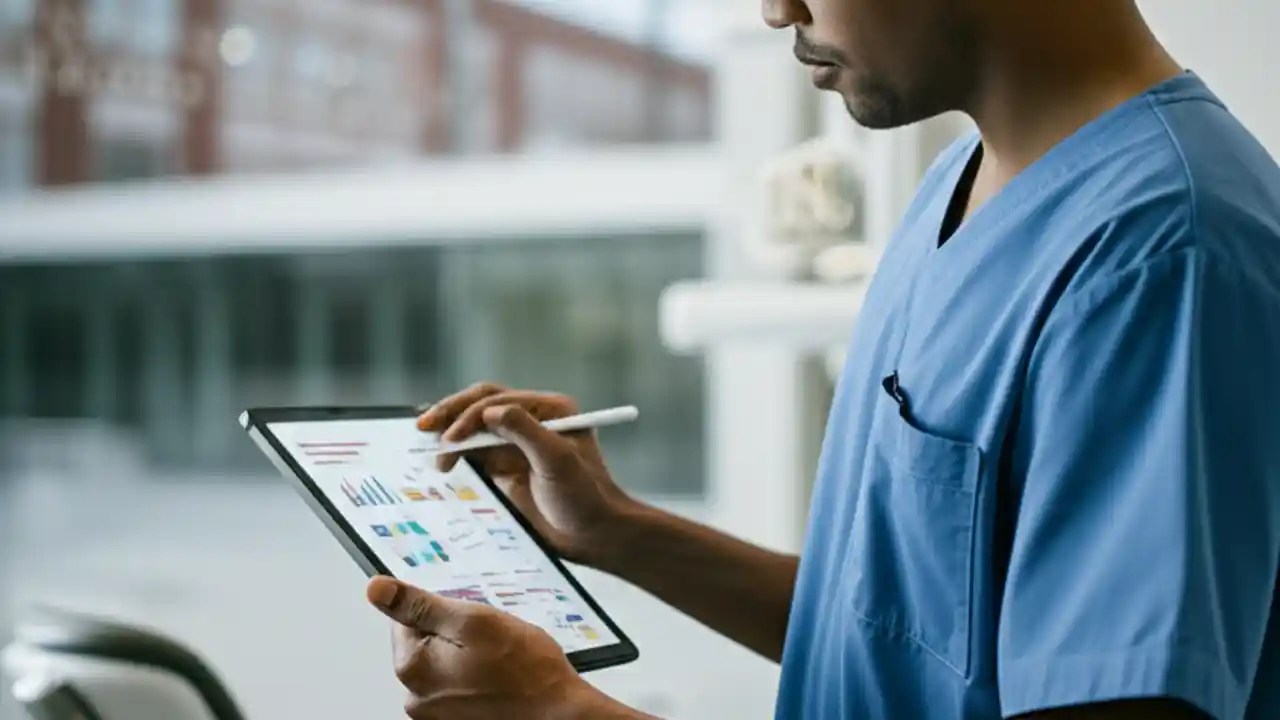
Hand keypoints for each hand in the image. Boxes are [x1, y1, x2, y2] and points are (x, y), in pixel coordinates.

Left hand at [368, 577, 633, 719]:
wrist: (558, 715)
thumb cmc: (526, 671)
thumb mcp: (474, 621)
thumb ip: (420, 605)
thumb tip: (375, 589)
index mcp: (413, 667)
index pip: (409, 616)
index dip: (445, 609)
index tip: (473, 619)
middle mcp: (416, 697)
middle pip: (426, 642)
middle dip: (457, 633)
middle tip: (493, 638)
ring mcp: (436, 714)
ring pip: (445, 663)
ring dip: (469, 655)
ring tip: (501, 659)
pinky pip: (459, 686)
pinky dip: (477, 677)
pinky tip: (501, 677)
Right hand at [417, 384, 642, 565]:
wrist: (595, 536)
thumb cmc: (586, 497)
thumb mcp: (558, 460)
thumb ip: (525, 431)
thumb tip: (490, 411)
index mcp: (549, 410)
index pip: (497, 401)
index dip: (469, 416)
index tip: (451, 440)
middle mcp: (532, 421)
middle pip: (480, 406)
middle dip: (450, 415)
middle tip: (423, 428)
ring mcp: (517, 445)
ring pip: (473, 430)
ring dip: (450, 437)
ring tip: (435, 459)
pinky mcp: (506, 469)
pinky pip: (474, 455)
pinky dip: (456, 456)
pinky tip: (441, 465)